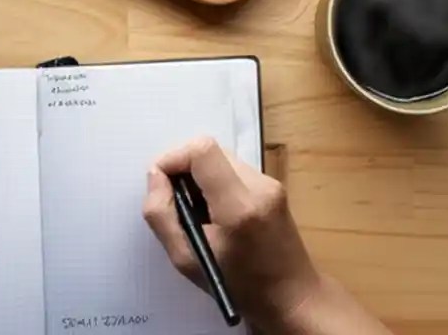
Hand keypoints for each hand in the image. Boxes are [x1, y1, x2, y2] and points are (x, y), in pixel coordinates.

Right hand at [143, 138, 391, 334]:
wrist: (293, 298)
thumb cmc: (239, 287)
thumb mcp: (187, 260)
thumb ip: (162, 215)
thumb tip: (155, 176)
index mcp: (239, 206)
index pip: (202, 151)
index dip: (173, 159)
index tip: (160, 184)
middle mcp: (259, 186)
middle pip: (210, 150)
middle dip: (184, 169)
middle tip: (176, 204)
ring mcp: (271, 184)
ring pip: (221, 159)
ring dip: (200, 177)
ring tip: (197, 214)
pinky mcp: (274, 187)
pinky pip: (234, 171)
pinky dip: (216, 184)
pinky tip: (216, 215)